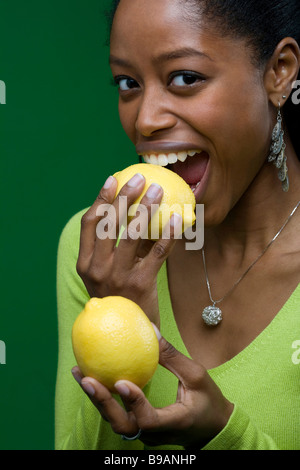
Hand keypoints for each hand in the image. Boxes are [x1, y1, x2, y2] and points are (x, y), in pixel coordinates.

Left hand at [72, 329, 233, 447]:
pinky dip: (103, 397)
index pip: (149, 420)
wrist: (212, 428)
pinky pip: (118, 415)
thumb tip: (150, 329)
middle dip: (102, 403)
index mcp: (174, 423)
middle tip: (86, 378)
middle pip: (123, 425)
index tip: (122, 382)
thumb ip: (172, 357)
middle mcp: (156, 434)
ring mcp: (146, 434)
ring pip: (116, 422)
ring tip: (80, 373)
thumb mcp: (197, 376)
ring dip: (96, 399)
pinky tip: (91, 376)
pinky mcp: (139, 427)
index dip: (134, 403)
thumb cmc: (208, 401)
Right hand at [76, 173, 180, 325]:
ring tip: (157, 190)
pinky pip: (157, 251)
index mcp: (85, 263)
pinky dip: (168, 232)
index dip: (101, 199)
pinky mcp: (141, 283)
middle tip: (138, 178)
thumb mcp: (107, 275)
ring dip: (146, 207)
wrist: (124, 337)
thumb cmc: (118, 300)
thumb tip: (134, 213)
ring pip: (132, 233)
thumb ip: (116, 248)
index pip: (90, 224)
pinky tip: (178, 218)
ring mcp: (118, 276)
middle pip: (109, 223)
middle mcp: (97, 269)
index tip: (112, 180)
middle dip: (124, 196)